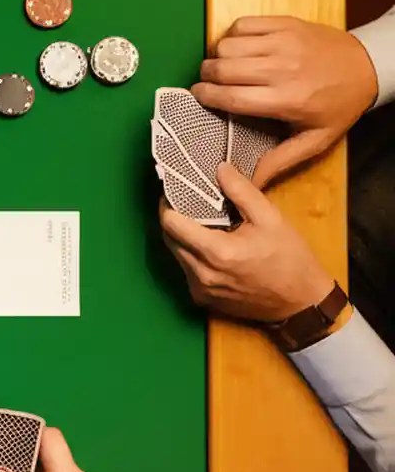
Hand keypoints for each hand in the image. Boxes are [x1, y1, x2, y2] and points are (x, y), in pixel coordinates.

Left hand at [159, 163, 334, 321]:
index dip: (168, 204)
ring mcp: (200, 290)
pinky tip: (210, 247)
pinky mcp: (203, 299)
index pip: (170, 223)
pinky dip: (192, 257)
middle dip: (174, 219)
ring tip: (201, 223)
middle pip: (169, 239)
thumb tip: (218, 168)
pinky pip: (187, 271)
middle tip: (188, 203)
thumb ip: (242, 192)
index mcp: (216, 252)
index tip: (176, 191)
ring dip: (183, 238)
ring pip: (177, 255)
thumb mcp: (271, 219)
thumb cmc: (290, 259)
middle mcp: (201, 274)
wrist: (302, 304)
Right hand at [192, 15, 377, 186]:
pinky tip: (240, 48)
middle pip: (222, 68)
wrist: (368, 66)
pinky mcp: (284, 24)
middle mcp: (281, 69)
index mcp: (286, 99)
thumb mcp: (315, 139)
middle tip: (210, 83)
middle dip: (207, 76)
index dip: (206, 96)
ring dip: (218, 56)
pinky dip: (232, 35)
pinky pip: (241, 24)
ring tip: (224, 66)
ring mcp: (282, 42)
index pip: (230, 96)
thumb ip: (280, 160)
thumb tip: (250, 183)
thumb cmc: (338, 105)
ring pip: (226, 45)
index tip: (198, 97)